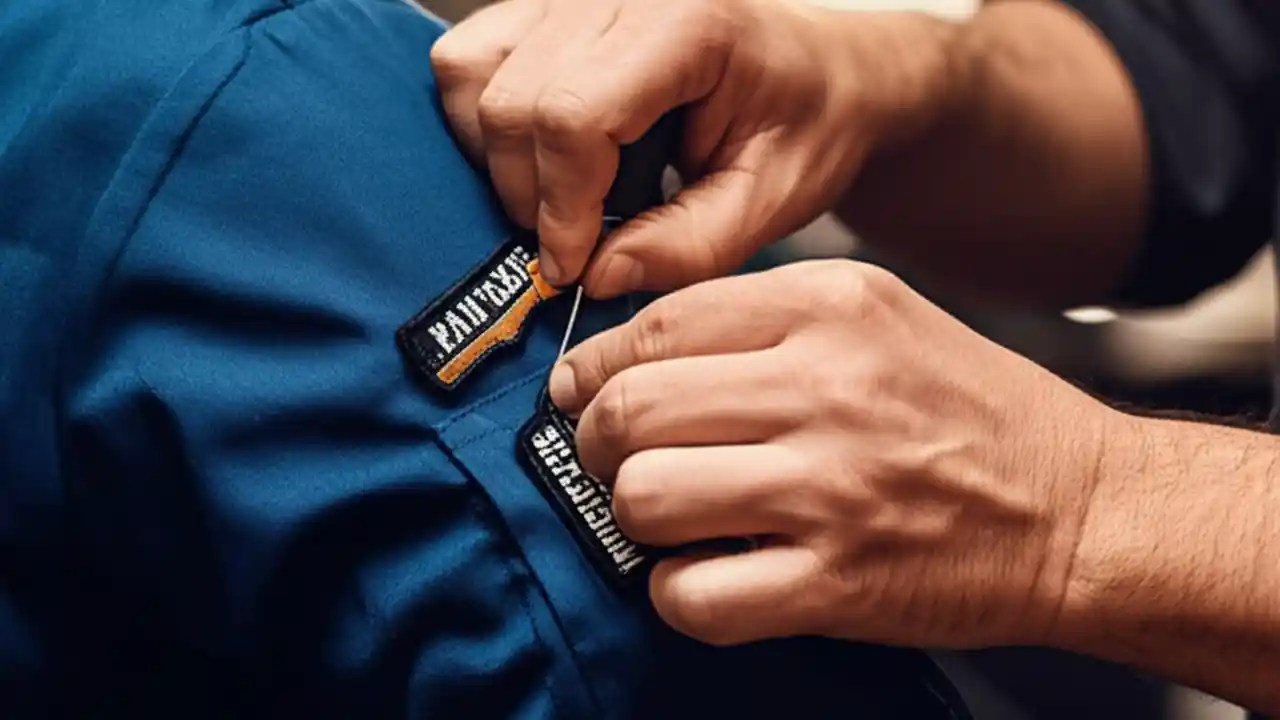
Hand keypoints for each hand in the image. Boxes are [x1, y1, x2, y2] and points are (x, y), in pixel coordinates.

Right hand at [431, 0, 954, 293]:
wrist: (824, 69)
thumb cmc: (809, 125)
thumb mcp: (773, 199)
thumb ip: (689, 246)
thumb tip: (595, 277)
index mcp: (687, 23)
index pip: (573, 116)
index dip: (561, 207)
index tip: (574, 268)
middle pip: (513, 101)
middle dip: (531, 195)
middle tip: (577, 244)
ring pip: (471, 75)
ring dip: (499, 159)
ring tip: (565, 198)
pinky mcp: (546, 5)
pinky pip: (470, 59)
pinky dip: (486, 122)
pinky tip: (546, 159)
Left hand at [548, 260, 1117, 647]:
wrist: (1080, 508)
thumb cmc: (973, 411)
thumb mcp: (879, 316)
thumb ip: (761, 318)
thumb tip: (630, 350)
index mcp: (829, 308)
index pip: (656, 322)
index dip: (595, 364)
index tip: (580, 390)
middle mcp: (825, 389)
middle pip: (632, 410)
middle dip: (601, 442)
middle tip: (620, 457)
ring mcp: (830, 490)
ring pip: (644, 498)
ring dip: (637, 515)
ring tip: (672, 515)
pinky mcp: (837, 583)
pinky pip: (691, 596)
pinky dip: (679, 593)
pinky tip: (711, 573)